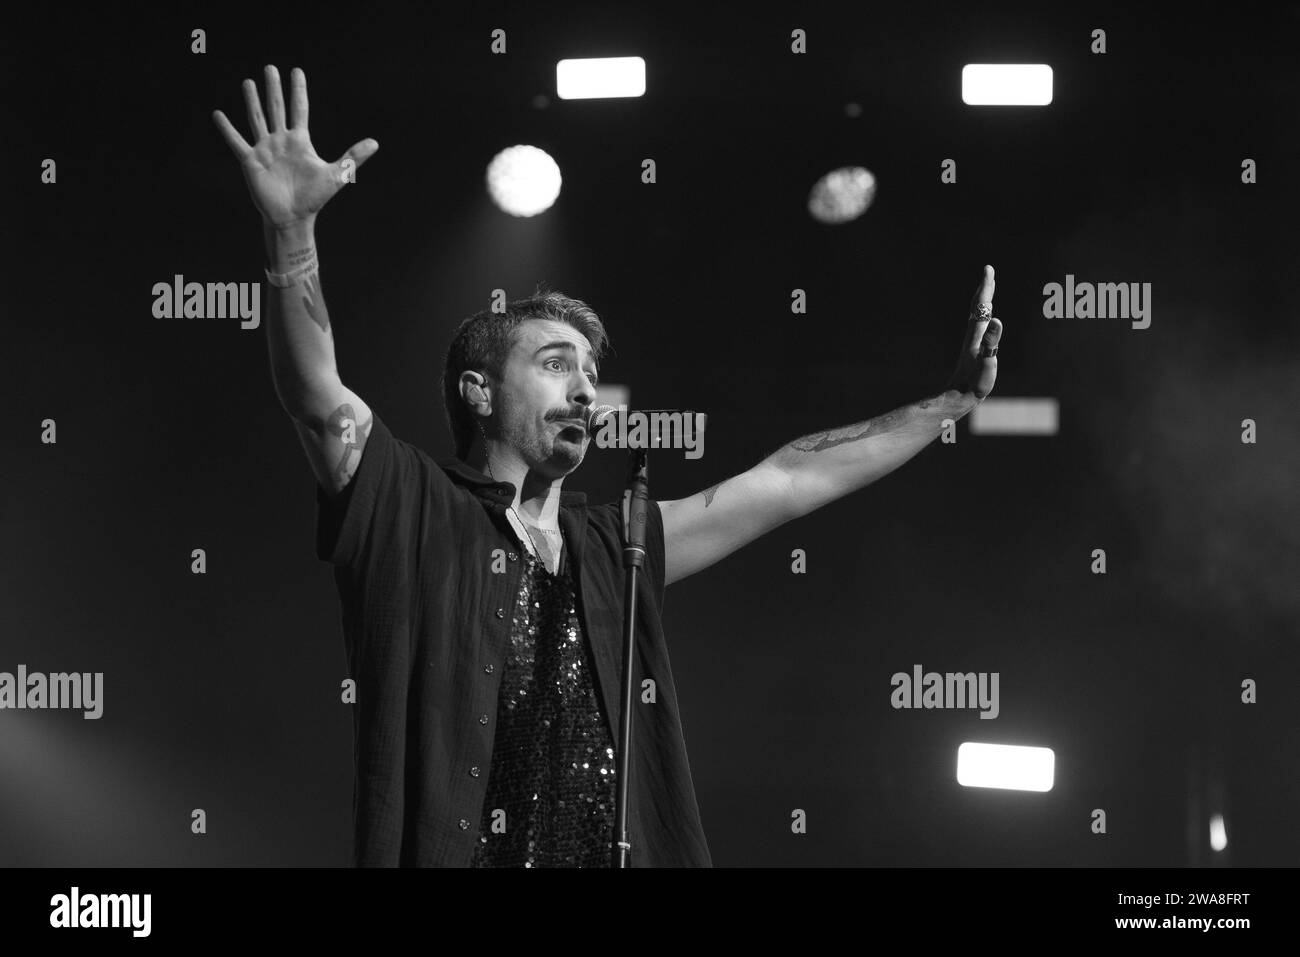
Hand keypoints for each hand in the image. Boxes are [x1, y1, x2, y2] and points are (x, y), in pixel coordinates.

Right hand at [212, 65, 377, 229]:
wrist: (293, 217)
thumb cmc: (313, 198)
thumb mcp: (336, 175)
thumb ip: (353, 158)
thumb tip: (375, 143)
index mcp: (300, 141)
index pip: (299, 109)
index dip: (298, 91)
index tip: (297, 71)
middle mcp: (281, 141)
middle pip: (276, 108)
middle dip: (274, 88)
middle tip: (270, 67)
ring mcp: (265, 149)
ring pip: (257, 118)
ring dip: (253, 100)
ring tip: (249, 81)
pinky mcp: (250, 161)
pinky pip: (236, 141)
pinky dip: (227, 129)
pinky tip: (218, 114)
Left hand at [945, 264, 1003, 407]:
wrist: (958, 397)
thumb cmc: (973, 383)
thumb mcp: (985, 362)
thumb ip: (991, 341)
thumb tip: (996, 320)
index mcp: (976, 334)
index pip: (981, 305)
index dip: (986, 287)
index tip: (988, 269)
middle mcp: (974, 335)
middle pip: (979, 307)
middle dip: (985, 288)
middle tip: (989, 272)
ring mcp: (973, 342)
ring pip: (978, 316)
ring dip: (984, 300)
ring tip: (987, 289)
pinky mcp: (974, 350)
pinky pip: (981, 327)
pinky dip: (985, 316)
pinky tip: (987, 320)